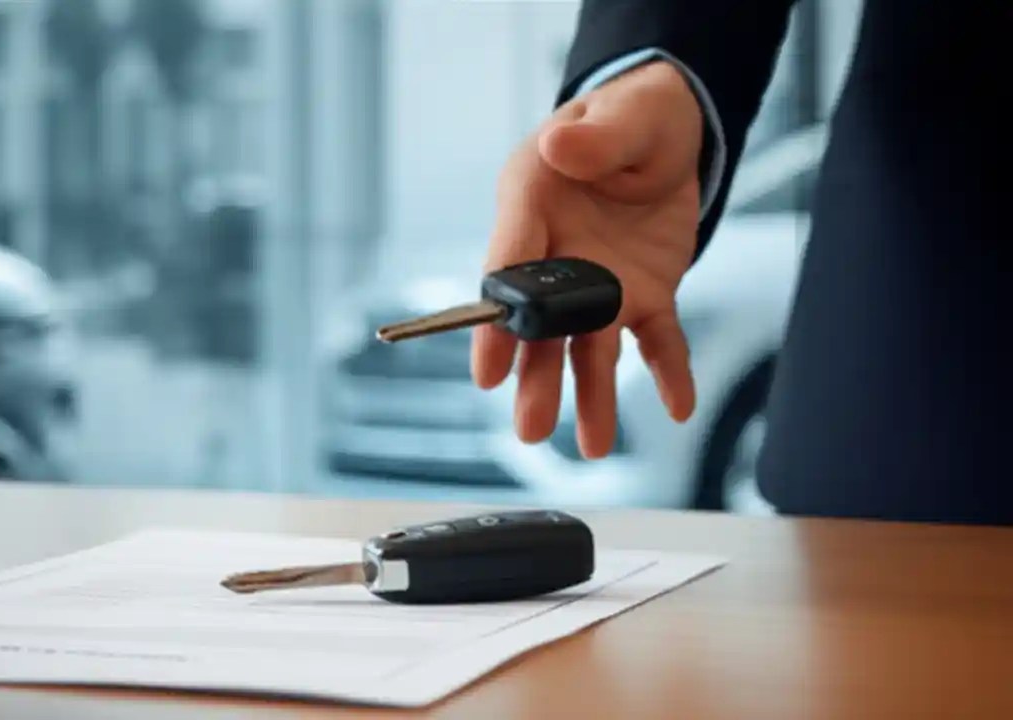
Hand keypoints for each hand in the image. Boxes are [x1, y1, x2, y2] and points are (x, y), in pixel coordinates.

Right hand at [471, 60, 703, 457]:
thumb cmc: (628, 117)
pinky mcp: (647, 294)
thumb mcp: (618, 114)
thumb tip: (561, 146)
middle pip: (543, 327)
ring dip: (590, 397)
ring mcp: (604, 282)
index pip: (508, 269)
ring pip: (591, 348)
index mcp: (534, 205)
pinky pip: (660, 340)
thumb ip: (593, 136)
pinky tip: (677, 405)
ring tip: (591, 446)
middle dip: (535, 378)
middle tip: (529, 428)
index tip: (488, 372)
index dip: (496, 326)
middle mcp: (560, 256)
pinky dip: (669, 372)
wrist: (668, 132)